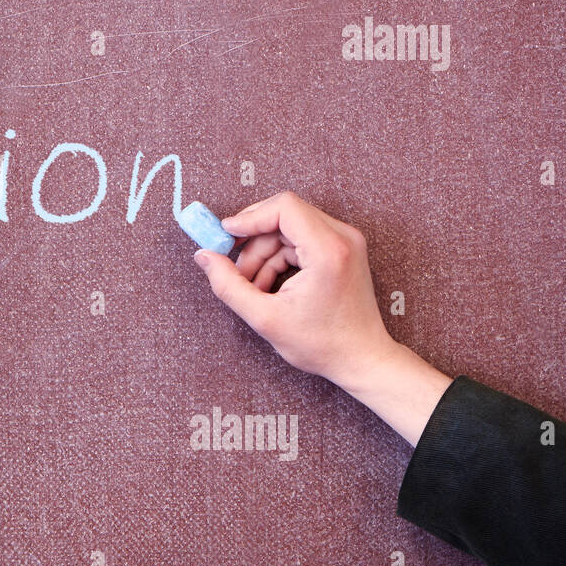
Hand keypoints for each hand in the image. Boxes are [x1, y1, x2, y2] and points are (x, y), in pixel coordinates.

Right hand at [192, 190, 393, 387]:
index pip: (284, 207)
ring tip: (253, 287)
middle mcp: (342, 237)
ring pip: (289, 229)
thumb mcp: (265, 318)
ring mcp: (345, 241)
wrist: (361, 358)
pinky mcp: (342, 249)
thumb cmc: (322, 344)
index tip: (225, 235)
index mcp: (328, 250)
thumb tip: (204, 256)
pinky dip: (279, 257)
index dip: (250, 217)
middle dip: (253, 240)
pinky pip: (300, 239)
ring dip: (264, 253)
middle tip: (234, 268)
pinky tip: (270, 285)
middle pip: (283, 215)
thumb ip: (228, 285)